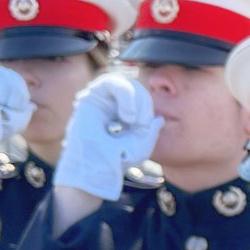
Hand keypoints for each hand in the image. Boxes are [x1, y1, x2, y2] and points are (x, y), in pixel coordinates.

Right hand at [53, 74, 160, 201]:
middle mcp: (112, 106)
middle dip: (144, 103)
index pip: (141, 99)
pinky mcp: (90, 97)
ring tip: (132, 119)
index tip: (145, 126)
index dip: (147, 108)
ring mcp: (101, 101)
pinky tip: (126, 114)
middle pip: (135, 88)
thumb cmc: (117, 161)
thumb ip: (151, 131)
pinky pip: (111, 81)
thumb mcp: (141, 146)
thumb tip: (159, 118)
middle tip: (142, 122)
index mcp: (124, 115)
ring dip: (135, 98)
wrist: (98, 168)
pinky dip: (124, 93)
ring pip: (124, 83)